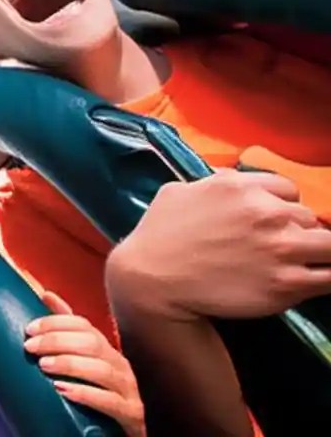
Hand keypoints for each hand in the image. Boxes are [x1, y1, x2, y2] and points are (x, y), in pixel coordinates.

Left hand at [26, 292, 144, 436]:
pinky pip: (110, 402)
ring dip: (70, 365)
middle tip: (30, 347)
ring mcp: (128, 389)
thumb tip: (45, 294)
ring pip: (102, 370)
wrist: (126, 429)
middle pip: (92, 344)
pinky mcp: (131, 413)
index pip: (83, 326)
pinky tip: (64, 391)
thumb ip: (66, 329)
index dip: (56, 323)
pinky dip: (86, 394)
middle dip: (58, 342)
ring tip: (44, 366)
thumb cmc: (99, 391)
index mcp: (106, 349)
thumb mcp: (83, 359)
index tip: (29, 328)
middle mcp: (120, 365)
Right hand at [109, 169, 330, 319]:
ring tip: (304, 265)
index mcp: (241, 187)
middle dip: (298, 231)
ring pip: (329, 246)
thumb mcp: (177, 192)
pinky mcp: (286, 284)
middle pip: (310, 217)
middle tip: (280, 248)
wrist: (152, 281)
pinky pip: (328, 278)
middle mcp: (266, 213)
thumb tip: (227, 179)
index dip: (283, 206)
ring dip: (319, 254)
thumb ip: (210, 182)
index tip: (273, 222)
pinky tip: (314, 281)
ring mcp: (280, 249)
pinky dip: (324, 279)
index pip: (289, 190)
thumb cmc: (157, 236)